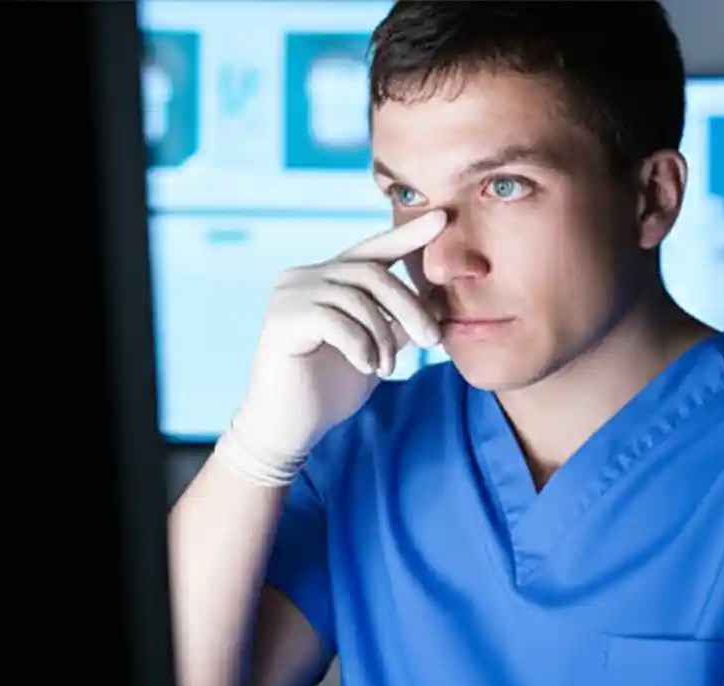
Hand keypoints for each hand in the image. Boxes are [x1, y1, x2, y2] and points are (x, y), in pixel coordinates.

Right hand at [217, 211, 447, 483]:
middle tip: (431, 341)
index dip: (407, 235)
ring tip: (386, 368)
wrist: (291, 428)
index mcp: (327, 279)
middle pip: (372, 273)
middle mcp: (304, 277)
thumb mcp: (377, 348)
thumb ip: (398, 321)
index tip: (443, 219)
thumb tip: (441, 300)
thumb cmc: (330, 389)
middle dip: (409, 306)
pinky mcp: (280, 318)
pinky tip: (366, 367)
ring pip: (356, 298)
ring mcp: (288, 294)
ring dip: (383, 336)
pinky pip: (334, 320)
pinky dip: (359, 345)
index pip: (372, 250)